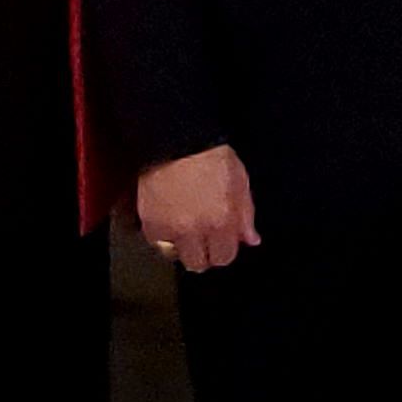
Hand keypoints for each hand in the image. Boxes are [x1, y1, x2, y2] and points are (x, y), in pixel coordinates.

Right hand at [137, 146, 258, 272]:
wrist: (177, 138)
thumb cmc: (209, 153)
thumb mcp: (239, 181)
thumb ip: (246, 214)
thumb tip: (250, 239)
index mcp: (222, 221)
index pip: (224, 257)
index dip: (222, 250)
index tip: (219, 243)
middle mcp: (197, 229)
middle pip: (197, 263)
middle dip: (201, 254)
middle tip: (200, 238)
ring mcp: (171, 228)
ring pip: (174, 254)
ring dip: (178, 246)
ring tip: (181, 227)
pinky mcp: (150, 222)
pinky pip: (155, 240)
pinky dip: (159, 233)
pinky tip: (166, 217)